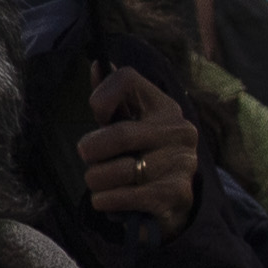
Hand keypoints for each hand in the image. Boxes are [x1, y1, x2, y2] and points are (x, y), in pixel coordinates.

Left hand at [77, 66, 200, 233]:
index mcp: (164, 106)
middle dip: (91, 150)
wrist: (175, 201)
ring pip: (117, 171)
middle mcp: (178, 130)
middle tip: (87, 157)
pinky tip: (106, 199)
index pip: (127, 78)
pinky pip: (123, 197)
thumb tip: (96, 65)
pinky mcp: (176, 194)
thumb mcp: (128, 124)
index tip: (99, 117)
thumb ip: (111, 99)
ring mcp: (180, 163)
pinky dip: (105, 200)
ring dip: (96, 180)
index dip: (102, 96)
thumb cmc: (143, 155)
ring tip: (100, 182)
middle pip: (118, 134)